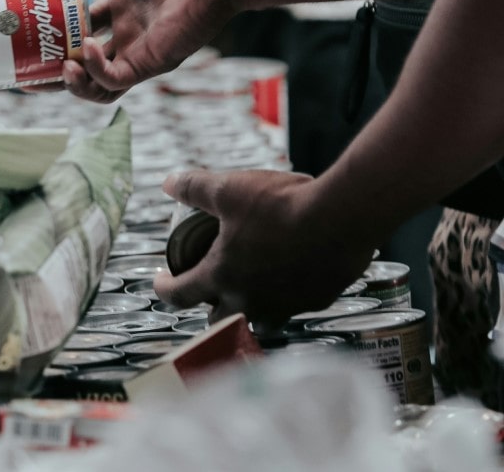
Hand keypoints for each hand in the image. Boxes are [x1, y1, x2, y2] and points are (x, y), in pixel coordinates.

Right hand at [41, 0, 240, 102]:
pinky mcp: (151, 62)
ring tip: (58, 67)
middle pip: (84, 64)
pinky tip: (87, 50)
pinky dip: (96, 71)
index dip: (53, 31)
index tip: (27, 27)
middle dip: (54, 69)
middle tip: (27, 66)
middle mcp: (128, 34)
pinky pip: (115, 79)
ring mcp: (139, 51)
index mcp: (121, 7)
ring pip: (98, 86)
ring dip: (73, 83)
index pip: (80, 27)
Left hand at [154, 170, 381, 327]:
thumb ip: (195, 187)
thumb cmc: (282, 205)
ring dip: (251, 308)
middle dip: (210, 305)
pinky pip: (295, 306)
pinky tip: (293, 274)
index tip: (161, 281)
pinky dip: (288, 295)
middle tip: (211, 286)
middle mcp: (250, 301)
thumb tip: (169, 183)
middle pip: (218, 319)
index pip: (179, 295)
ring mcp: (284, 306)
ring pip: (260, 321)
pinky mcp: (315, 301)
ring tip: (253, 288)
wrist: (341, 218)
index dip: (164, 289)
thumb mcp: (230, 188)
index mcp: (222, 276)